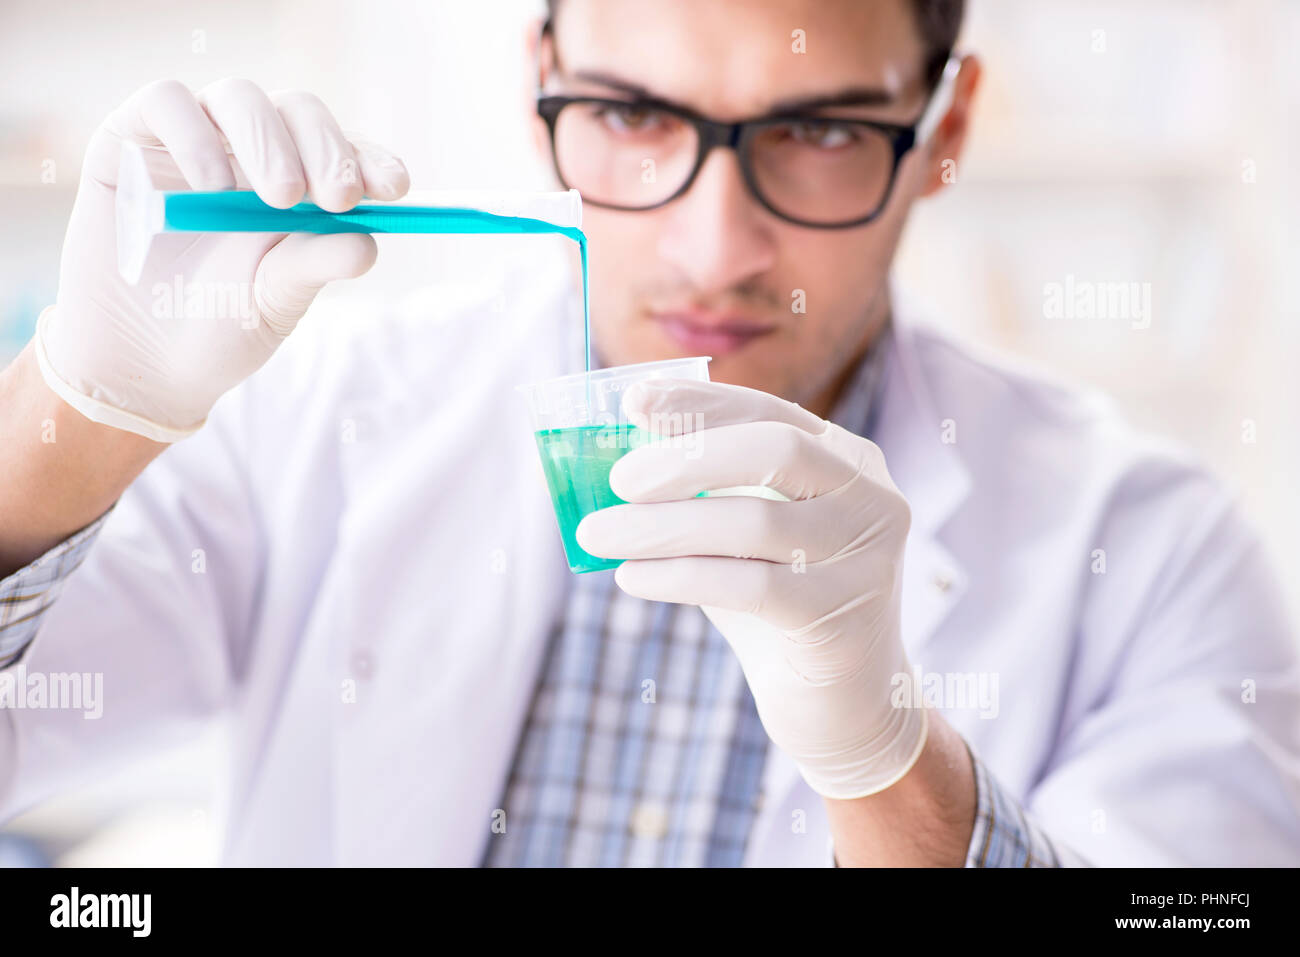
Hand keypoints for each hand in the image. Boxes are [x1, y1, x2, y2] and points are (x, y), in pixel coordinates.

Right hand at [37, 77, 409, 441]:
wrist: (140, 361)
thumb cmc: (219, 326)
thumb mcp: (275, 300)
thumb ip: (314, 265)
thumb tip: (368, 243)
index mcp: (300, 184)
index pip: (343, 151)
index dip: (371, 159)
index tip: (395, 190)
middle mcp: (250, 151)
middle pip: (298, 110)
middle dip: (326, 148)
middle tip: (337, 197)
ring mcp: (192, 138)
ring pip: (239, 96)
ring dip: (268, 142)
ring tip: (277, 200)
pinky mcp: (130, 137)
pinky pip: (165, 101)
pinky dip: (194, 135)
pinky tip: (211, 188)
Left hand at [575, 378, 926, 798]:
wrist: (843, 706)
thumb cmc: (779, 608)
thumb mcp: (743, 537)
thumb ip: (703, 494)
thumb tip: (616, 457)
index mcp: (847, 460)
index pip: (769, 411)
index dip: (700, 403)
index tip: (632, 398)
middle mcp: (872, 496)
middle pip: (776, 450)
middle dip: (686, 458)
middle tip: (618, 480)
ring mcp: (868, 557)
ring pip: (756, 521)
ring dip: (663, 525)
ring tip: (597, 534)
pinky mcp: (847, 616)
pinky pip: (751, 585)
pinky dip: (681, 576)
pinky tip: (633, 578)